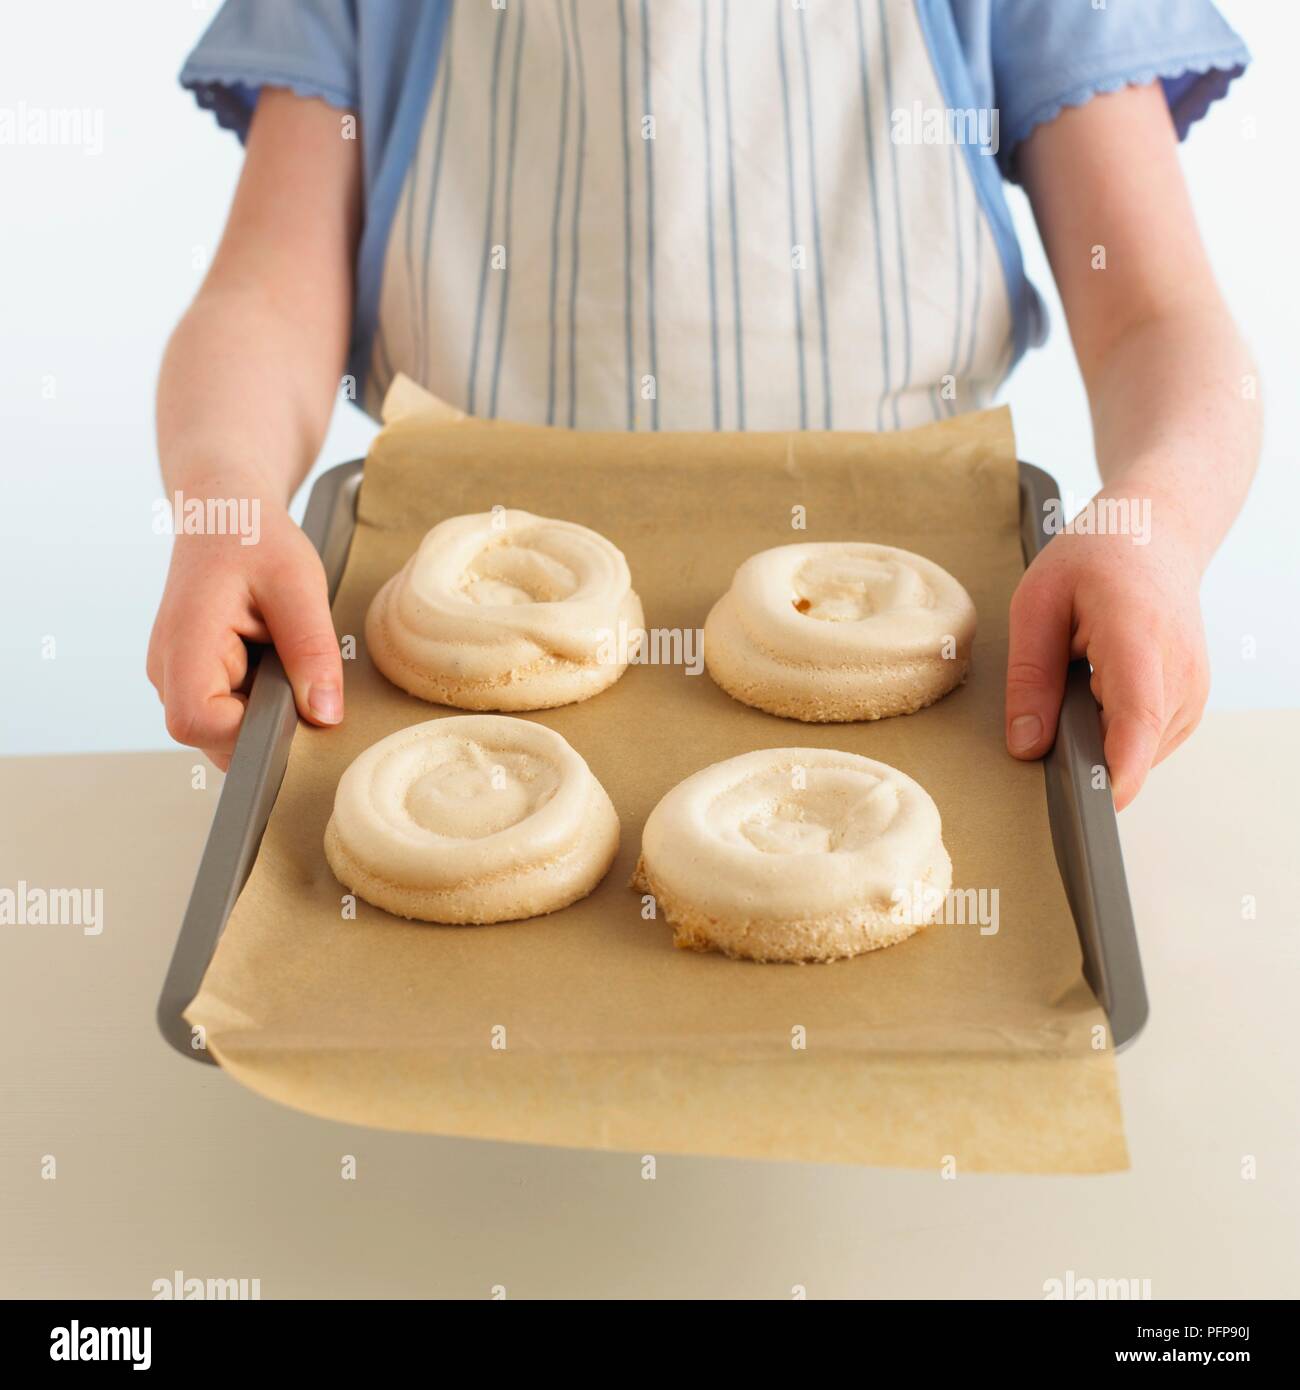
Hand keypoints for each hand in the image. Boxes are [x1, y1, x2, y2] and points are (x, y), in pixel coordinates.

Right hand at [147, 497, 342, 769]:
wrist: (225, 514)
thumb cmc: (254, 538)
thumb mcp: (298, 586)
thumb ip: (312, 651)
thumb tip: (325, 716)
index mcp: (184, 642)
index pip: (198, 722)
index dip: (250, 729)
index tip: (293, 702)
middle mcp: (168, 669)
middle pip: (213, 738)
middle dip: (266, 724)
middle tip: (297, 674)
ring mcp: (177, 678)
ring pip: (223, 733)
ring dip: (264, 712)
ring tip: (280, 659)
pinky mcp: (193, 679)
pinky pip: (228, 714)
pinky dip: (259, 701)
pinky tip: (271, 663)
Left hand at [1004, 508, 1209, 809]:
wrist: (1155, 533)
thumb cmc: (1096, 557)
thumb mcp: (1037, 604)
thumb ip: (1029, 677)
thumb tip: (1026, 745)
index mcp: (1139, 636)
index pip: (1137, 717)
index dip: (1119, 767)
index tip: (1098, 801)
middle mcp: (1180, 670)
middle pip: (1130, 744)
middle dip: (1083, 743)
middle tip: (1058, 687)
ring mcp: (1193, 691)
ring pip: (1135, 750)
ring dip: (1098, 731)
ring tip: (1086, 673)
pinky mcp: (1191, 704)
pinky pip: (1143, 741)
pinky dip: (1115, 725)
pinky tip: (1103, 685)